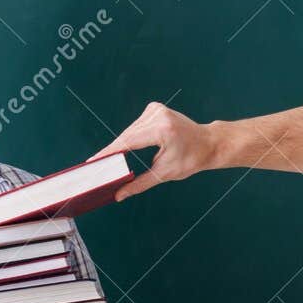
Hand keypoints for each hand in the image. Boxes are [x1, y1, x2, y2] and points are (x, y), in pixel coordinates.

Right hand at [93, 103, 215, 200]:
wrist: (209, 143)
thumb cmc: (192, 160)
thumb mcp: (165, 174)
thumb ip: (139, 184)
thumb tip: (119, 194)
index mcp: (162, 130)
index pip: (128, 141)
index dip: (109, 152)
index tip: (93, 161)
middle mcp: (158, 115)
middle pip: (126, 135)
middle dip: (113, 151)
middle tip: (97, 166)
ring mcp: (156, 109)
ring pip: (129, 130)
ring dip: (122, 145)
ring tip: (110, 161)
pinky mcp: (154, 108)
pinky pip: (136, 125)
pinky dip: (130, 137)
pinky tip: (127, 149)